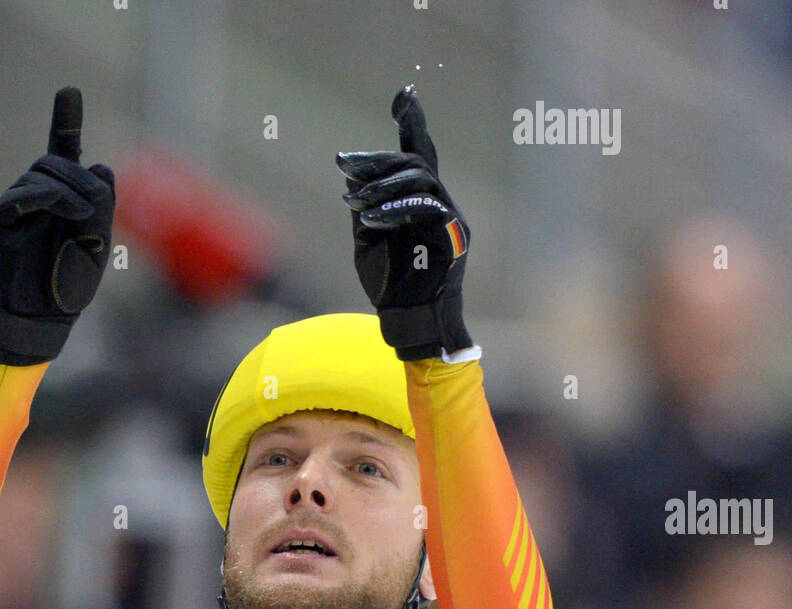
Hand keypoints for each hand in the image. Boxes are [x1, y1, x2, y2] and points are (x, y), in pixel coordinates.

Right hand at [0, 87, 114, 365]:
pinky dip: (37, 198)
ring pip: (37, 178)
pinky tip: (53, 207)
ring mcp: (13, 212)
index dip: (65, 123)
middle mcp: (33, 201)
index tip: (69, 91)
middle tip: (95, 205)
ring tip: (81, 216)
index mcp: (59, 203)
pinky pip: (14, 200)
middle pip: (50, 163)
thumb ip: (100, 207)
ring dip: (64, 191)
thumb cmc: (68, 289)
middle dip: (77, 177)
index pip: (61, 155)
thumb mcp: (95, 244)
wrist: (42, 323)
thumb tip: (101, 165)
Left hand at [336, 86, 471, 359]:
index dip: (412, 122)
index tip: (402, 96)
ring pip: (421, 180)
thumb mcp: (367, 239)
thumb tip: (354, 173)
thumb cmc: (389, 286)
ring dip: (383, 186)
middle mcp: (442, 204)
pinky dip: (394, 210)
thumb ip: (365, 206)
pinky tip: (370, 220)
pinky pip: (426, 209)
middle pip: (416, 161)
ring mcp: (451, 220)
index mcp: (422, 201)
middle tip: (344, 165)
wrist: (408, 323)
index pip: (419, 153)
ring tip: (356, 203)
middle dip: (378, 160)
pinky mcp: (453, 239)